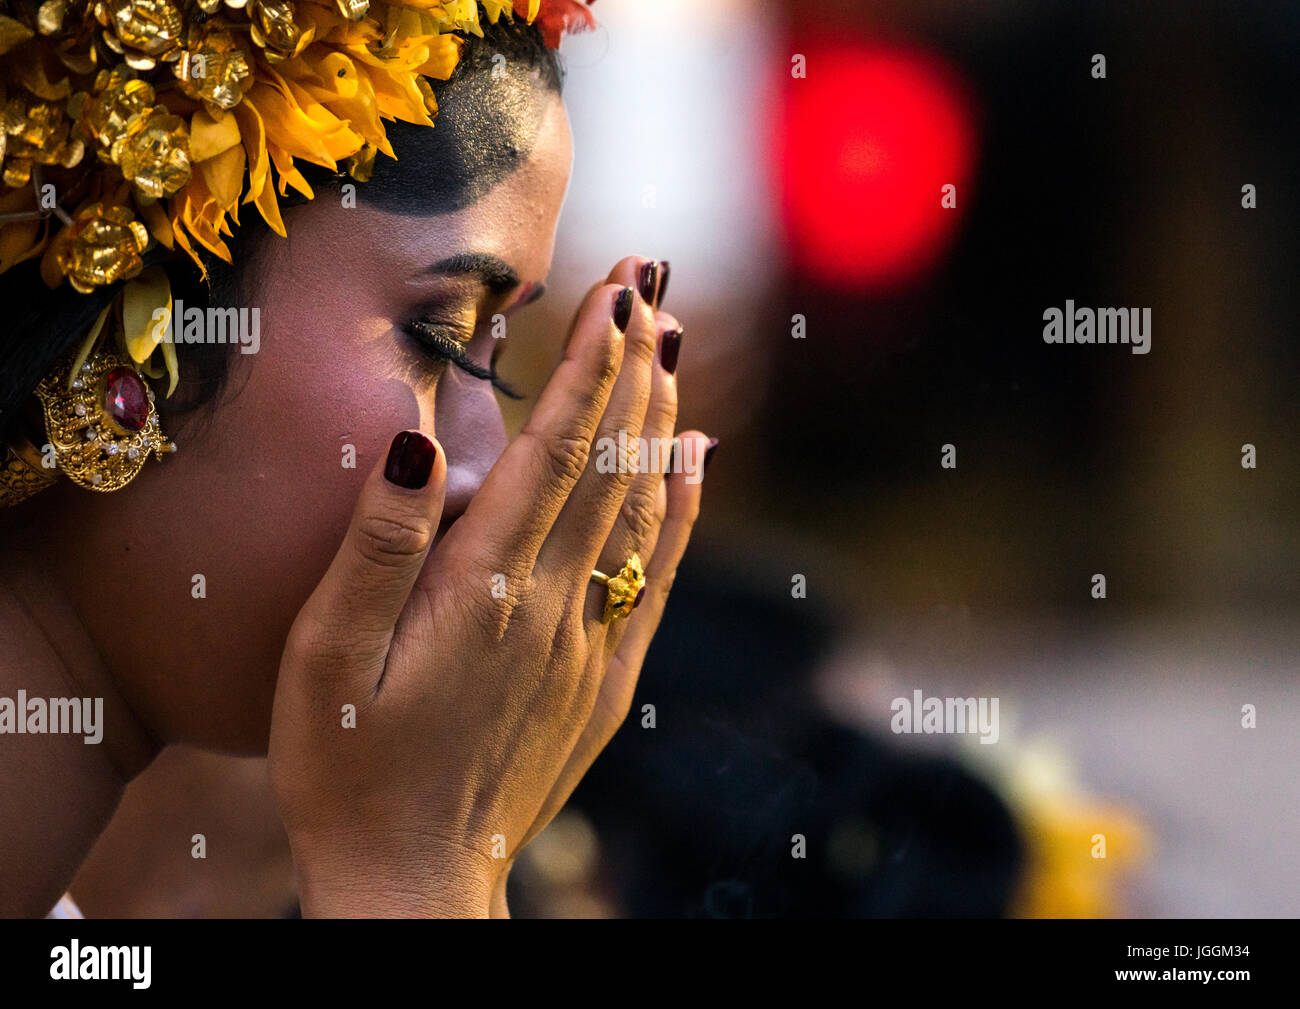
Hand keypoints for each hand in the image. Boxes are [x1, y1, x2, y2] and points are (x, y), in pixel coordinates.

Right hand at [268, 257, 708, 916]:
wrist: (415, 882)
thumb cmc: (348, 771)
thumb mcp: (326, 662)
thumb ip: (376, 550)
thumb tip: (421, 444)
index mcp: (485, 591)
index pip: (556, 450)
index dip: (588, 365)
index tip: (614, 289)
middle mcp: (555, 607)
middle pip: (609, 462)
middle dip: (630, 362)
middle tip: (649, 277)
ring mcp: (590, 643)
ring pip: (640, 507)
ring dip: (658, 415)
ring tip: (671, 339)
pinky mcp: (605, 679)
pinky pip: (655, 573)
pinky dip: (679, 506)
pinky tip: (692, 457)